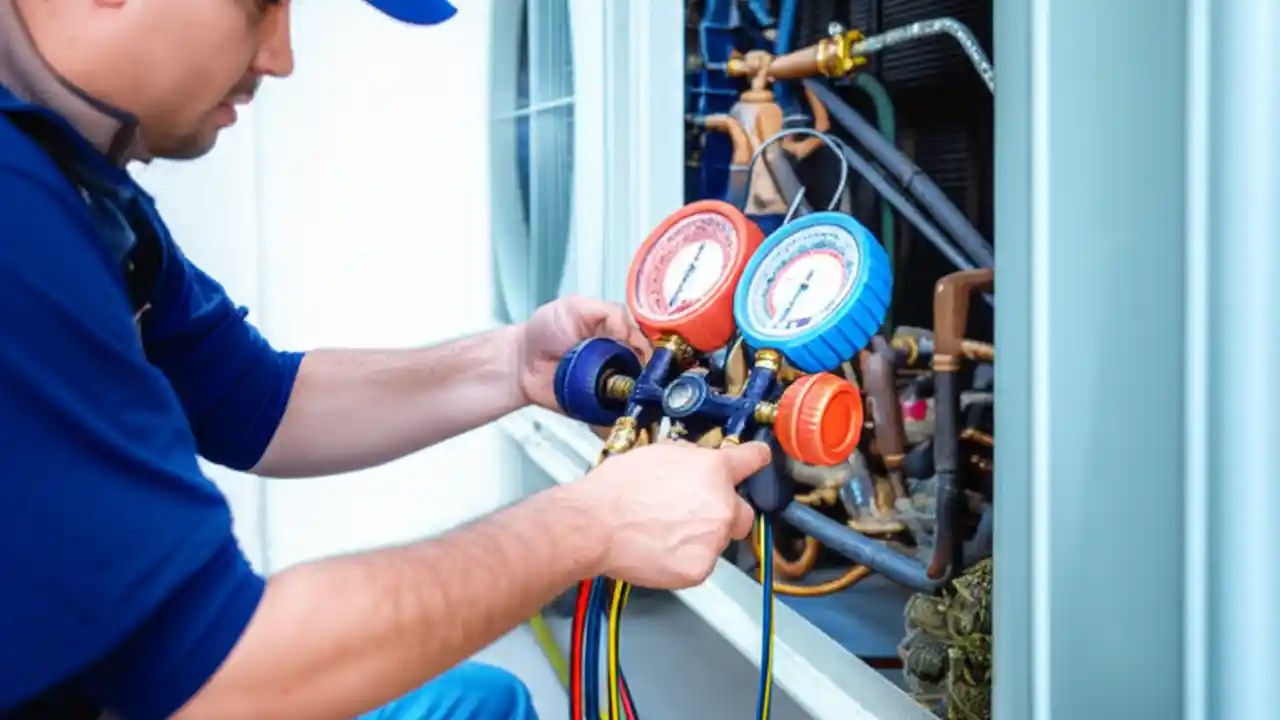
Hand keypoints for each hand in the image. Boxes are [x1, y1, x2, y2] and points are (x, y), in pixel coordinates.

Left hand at [517, 295, 652, 411]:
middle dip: (651, 377)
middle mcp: (622, 360)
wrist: (520, 362)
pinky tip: (626, 415)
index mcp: (620, 334)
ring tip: (636, 398)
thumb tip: (633, 333)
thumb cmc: (546, 330)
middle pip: (650, 372)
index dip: (655, 350)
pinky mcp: (600, 408)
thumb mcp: (577, 307)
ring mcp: (612, 386)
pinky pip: (618, 416)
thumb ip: (608, 313)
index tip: (654, 357)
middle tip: (644, 380)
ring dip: (640, 398)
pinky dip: (623, 418)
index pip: (650, 343)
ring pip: (639, 396)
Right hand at [572, 440, 770, 588]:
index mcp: (713, 469)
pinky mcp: (700, 567)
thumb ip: (689, 458)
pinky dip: (686, 559)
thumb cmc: (616, 489)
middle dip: (725, 513)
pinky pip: (701, 562)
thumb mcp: (656, 453)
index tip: (759, 460)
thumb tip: (697, 461)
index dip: (755, 459)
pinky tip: (660, 549)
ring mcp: (713, 538)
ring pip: (719, 540)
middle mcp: (721, 503)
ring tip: (664, 532)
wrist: (594, 524)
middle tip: (692, 514)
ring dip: (702, 537)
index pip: (753, 459)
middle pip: (743, 512)